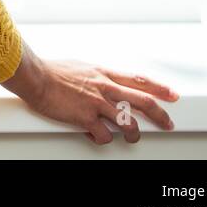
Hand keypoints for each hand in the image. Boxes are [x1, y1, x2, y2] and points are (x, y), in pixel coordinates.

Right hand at [3, 50, 178, 143]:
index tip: (171, 94)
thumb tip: (97, 80)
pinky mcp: (86, 117)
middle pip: (143, 101)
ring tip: (133, 138)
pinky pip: (104, 135)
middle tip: (168, 123)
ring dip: (135, 134)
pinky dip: (105, 139)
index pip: (139, 80)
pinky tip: (99, 138)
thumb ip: (93, 75)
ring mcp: (97, 103)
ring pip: (129, 121)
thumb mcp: (80, 66)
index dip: (159, 88)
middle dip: (160, 114)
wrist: (35, 76)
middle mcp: (105, 87)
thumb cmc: (51, 71)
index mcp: (104, 73)